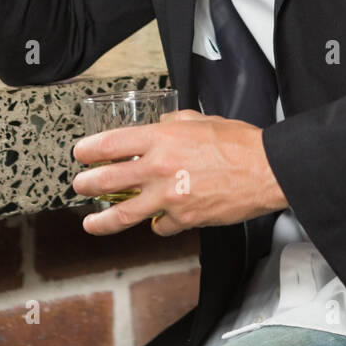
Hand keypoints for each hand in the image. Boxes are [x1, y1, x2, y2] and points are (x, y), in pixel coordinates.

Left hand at [72, 109, 288, 236]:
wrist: (266, 170)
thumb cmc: (239, 143)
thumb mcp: (201, 119)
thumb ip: (174, 121)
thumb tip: (159, 123)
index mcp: (162, 138)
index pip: (111, 143)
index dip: (89, 149)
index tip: (81, 153)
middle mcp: (159, 167)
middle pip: (108, 179)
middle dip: (87, 183)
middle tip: (80, 185)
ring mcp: (169, 197)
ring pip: (123, 214)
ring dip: (102, 220)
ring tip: (91, 223)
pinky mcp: (183, 219)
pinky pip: (159, 226)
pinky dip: (157, 223)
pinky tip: (158, 220)